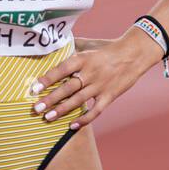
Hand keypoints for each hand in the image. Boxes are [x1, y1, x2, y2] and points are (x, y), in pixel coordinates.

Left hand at [30, 29, 164, 129]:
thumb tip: (54, 43)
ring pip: (78, 101)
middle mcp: (90, 73)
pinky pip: (95, 111)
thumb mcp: (89, 44)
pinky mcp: (109, 96)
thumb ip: (72, 46)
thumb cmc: (108, 48)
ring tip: (48, 118)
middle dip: (50, 99)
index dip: (47, 79)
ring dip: (62, 110)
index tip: (34, 88)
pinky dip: (84, 119)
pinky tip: (72, 126)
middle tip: (36, 108)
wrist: (134, 53)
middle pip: (67, 88)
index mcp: (83, 58)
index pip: (62, 69)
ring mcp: (100, 86)